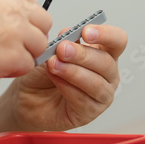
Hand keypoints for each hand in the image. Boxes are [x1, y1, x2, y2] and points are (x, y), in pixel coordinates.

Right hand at [0, 0, 52, 86]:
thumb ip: (1, 6)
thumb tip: (21, 20)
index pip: (32, 3)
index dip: (25, 20)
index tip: (14, 30)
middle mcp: (14, 6)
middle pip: (43, 22)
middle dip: (32, 36)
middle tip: (13, 46)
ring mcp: (16, 31)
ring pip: (39, 45)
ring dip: (24, 54)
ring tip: (0, 57)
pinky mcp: (14, 55)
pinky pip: (28, 65)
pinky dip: (14, 70)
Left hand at [7, 23, 127, 131]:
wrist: (26, 96)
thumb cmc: (43, 73)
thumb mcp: (51, 51)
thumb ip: (62, 42)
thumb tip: (68, 33)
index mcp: (103, 52)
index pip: (118, 40)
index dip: (106, 34)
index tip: (86, 32)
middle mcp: (108, 74)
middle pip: (106, 62)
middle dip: (83, 55)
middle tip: (62, 49)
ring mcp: (102, 94)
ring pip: (96, 83)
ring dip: (74, 72)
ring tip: (54, 65)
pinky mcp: (90, 112)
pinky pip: (84, 100)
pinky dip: (68, 88)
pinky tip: (56, 80)